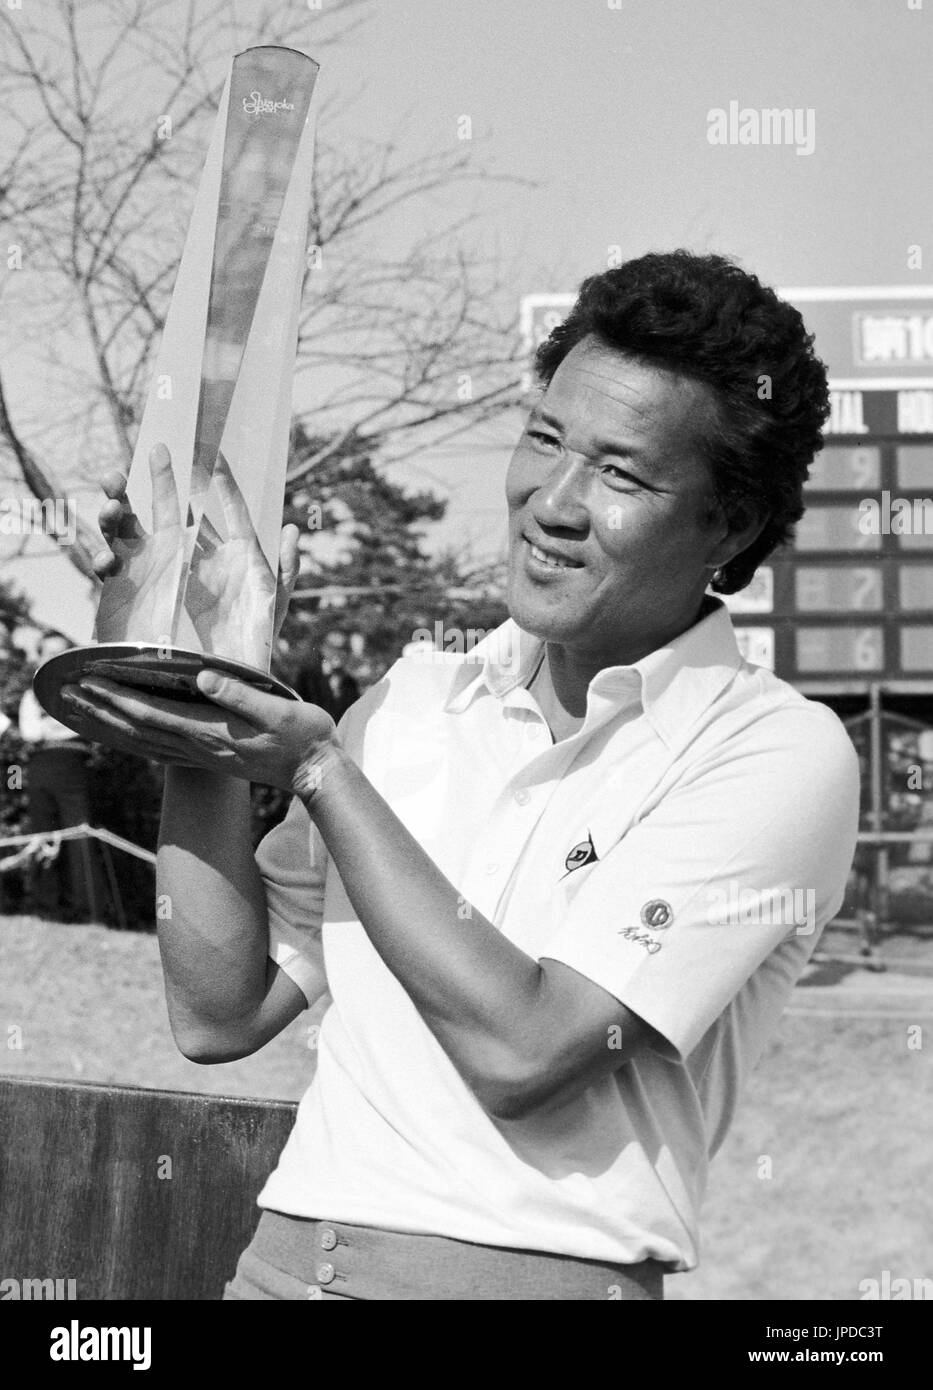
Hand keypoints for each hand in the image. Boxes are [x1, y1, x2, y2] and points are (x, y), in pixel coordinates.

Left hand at [59, 670, 337, 792]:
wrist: (316, 774)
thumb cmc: (304, 737)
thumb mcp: (279, 709)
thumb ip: (240, 693)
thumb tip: (203, 677)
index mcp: (211, 731)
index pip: (152, 714)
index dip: (117, 697)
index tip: (88, 680)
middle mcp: (199, 747)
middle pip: (137, 729)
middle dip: (101, 709)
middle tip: (68, 692)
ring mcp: (203, 756)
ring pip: (144, 742)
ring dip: (110, 724)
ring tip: (84, 708)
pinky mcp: (210, 758)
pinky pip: (160, 749)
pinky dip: (133, 738)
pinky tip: (124, 732)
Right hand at [94, 445, 299, 660]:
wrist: (211, 678)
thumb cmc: (249, 644)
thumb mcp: (272, 607)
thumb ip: (285, 569)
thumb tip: (292, 530)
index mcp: (222, 554)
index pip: (224, 510)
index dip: (221, 482)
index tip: (216, 453)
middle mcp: (187, 555)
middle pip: (169, 506)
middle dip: (160, 478)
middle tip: (157, 451)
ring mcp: (154, 569)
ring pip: (130, 528)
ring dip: (119, 510)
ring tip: (114, 503)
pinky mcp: (127, 590)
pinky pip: (108, 565)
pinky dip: (102, 557)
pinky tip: (108, 561)